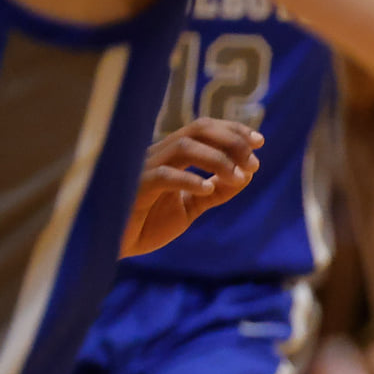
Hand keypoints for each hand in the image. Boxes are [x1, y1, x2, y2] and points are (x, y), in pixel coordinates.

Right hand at [122, 119, 262, 255]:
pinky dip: (189, 179)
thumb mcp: (191, 206)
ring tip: (238, 177)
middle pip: (198, 129)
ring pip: (184, 147)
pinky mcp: (135, 188)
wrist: (114, 245)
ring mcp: (144, 168)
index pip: (204, 128)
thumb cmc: (148, 222)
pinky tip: (208, 189)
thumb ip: (217, 191)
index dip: (232, 130)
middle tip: (253, 161)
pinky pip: (163, 176)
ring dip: (217, 160)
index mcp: (171, 156)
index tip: (259, 141)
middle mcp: (158, 154)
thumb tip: (247, 174)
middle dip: (231, 140)